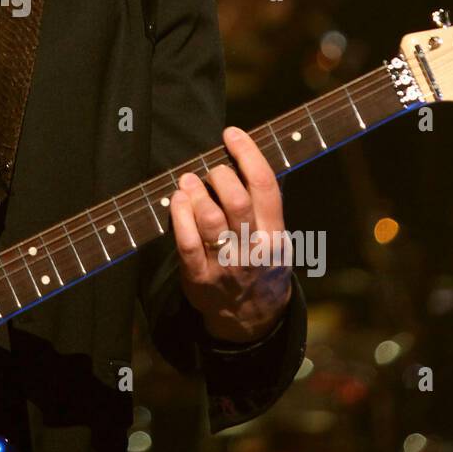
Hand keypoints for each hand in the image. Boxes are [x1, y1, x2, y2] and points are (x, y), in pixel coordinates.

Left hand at [169, 126, 291, 343]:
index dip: (247, 153)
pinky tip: (177, 200)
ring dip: (195, 192)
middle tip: (210, 170)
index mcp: (275, 233)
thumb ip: (262, 203)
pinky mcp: (199, 277)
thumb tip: (241, 157)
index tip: (231, 134)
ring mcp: (226, 264)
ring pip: (209, 219)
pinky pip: (186, 242)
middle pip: (236, 200)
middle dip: (219, 175)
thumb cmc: (259, 264)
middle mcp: (253, 248)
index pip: (265, 185)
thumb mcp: (274, 236)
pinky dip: (179, 215)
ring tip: (188, 181)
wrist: (251, 317)